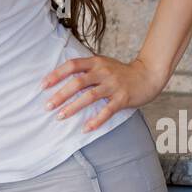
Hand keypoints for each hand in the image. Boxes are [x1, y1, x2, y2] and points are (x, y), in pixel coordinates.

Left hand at [40, 55, 167, 132]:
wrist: (148, 75)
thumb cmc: (120, 72)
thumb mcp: (102, 64)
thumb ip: (86, 68)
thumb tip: (61, 77)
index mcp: (96, 62)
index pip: (72, 65)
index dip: (56, 74)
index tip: (42, 86)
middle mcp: (103, 71)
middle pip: (77, 82)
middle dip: (60, 95)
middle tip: (47, 106)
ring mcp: (113, 85)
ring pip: (89, 96)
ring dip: (73, 107)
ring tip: (60, 117)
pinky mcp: (122, 98)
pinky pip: (107, 111)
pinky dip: (96, 120)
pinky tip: (85, 128)